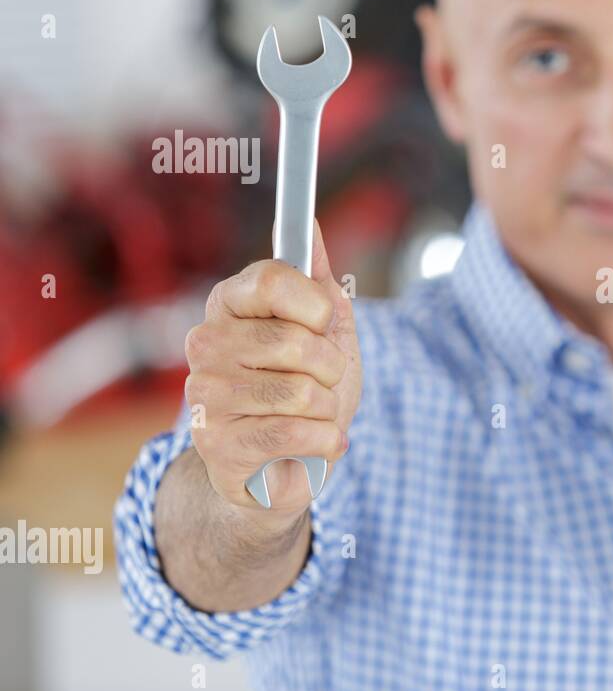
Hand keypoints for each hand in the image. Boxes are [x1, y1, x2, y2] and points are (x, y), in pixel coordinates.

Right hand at [183, 221, 361, 521]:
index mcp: (228, 305)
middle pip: (294, 341)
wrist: (287, 465)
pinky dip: (324, 440)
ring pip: (301, 392)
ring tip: (311, 415)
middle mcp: (205, 344)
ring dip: (326, 409)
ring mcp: (204, 395)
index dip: (313, 305)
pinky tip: (314, 442)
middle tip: (320, 382)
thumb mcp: (326, 331)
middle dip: (329, 368)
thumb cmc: (307, 391)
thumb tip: (312, 225)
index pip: (270, 279)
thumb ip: (317, 280)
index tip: (324, 322)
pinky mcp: (216, 444)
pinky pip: (294, 432)